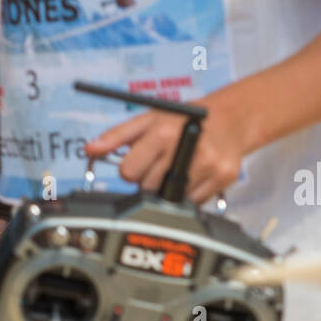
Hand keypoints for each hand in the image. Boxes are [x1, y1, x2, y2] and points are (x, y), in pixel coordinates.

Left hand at [84, 90, 253, 204]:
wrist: (231, 118)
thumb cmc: (184, 119)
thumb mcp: (148, 119)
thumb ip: (116, 136)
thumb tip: (90, 149)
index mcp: (164, 132)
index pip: (129, 172)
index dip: (131, 169)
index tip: (140, 161)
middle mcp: (188, 148)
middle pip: (148, 188)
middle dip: (149, 179)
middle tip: (162, 163)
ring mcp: (208, 164)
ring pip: (170, 198)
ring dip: (169, 189)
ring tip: (178, 167)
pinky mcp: (224, 178)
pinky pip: (194, 202)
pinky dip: (190, 194)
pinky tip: (194, 175)